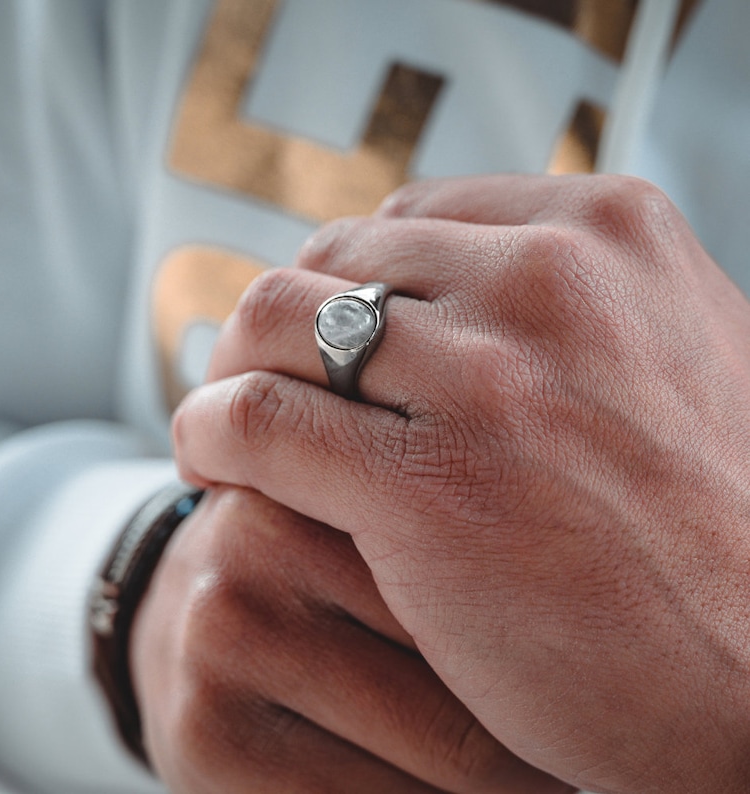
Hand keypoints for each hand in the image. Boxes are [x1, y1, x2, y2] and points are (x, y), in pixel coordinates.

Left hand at [172, 174, 749, 792]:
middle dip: (284, 319)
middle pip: (337, 263)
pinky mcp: (425, 488)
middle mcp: (550, 284)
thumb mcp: (668, 361)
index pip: (413, 220)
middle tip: (258, 372)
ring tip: (224, 419)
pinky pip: (255, 419)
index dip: (348, 277)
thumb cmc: (713, 532)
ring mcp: (488, 382)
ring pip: (278, 321)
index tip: (320, 330)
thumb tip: (441, 291)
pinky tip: (208, 460)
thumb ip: (565, 308)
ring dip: (233, 367)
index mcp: (608, 237)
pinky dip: (210, 430)